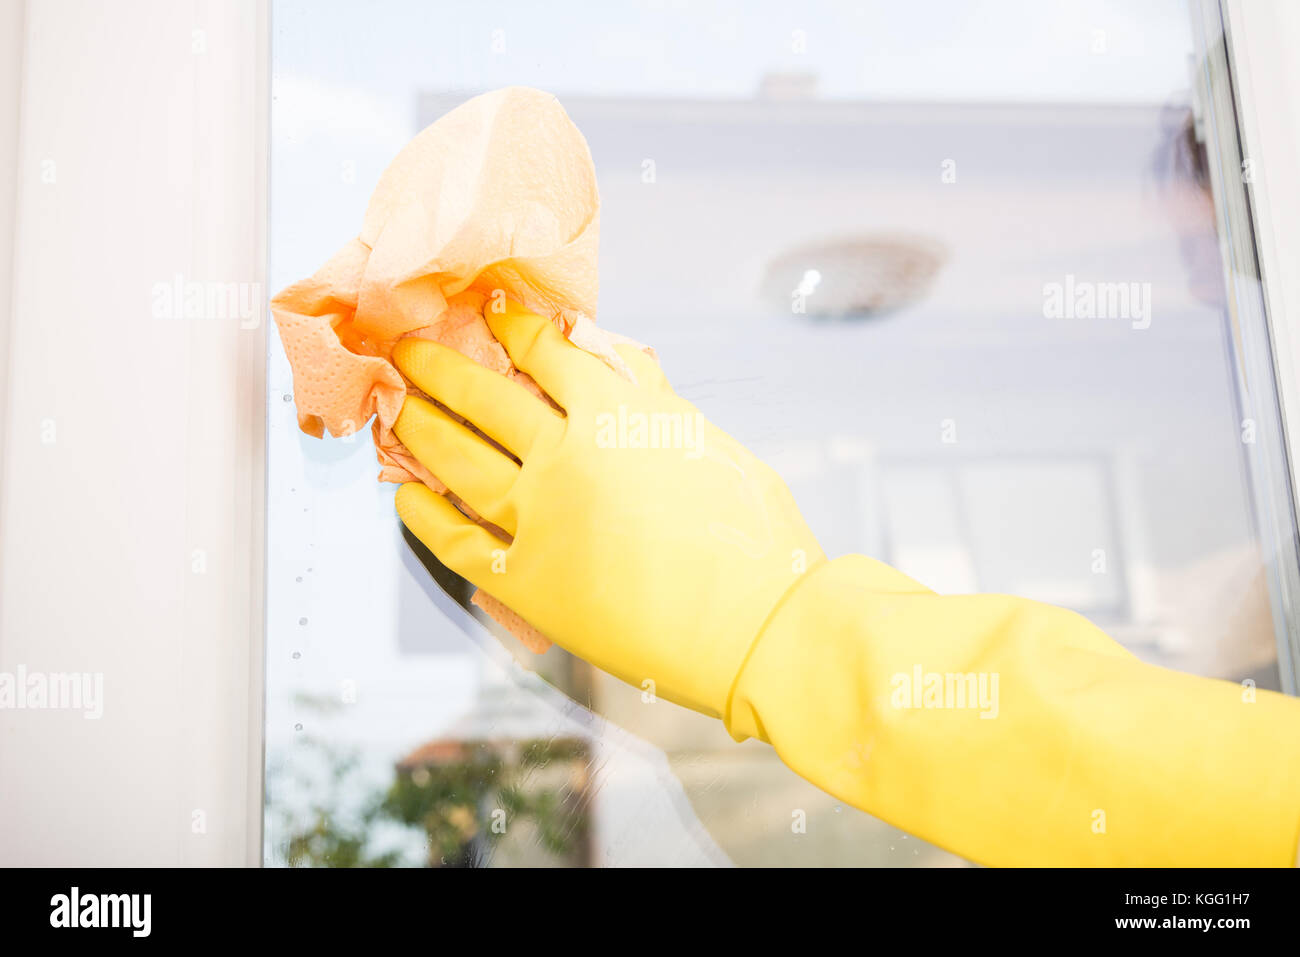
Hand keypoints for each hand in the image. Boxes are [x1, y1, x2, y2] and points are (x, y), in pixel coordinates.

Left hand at [392, 302, 824, 718]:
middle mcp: (564, 458)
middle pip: (484, 399)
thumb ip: (653, 398)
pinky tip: (406, 497)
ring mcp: (538, 520)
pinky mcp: (526, 582)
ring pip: (459, 461)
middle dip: (439, 369)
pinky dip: (426, 518)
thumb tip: (611, 356)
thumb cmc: (752, 535)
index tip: (492, 314)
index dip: (514, 328)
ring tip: (398, 409)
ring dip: (421, 429)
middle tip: (407, 351)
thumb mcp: (710, 444)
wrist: (755, 627)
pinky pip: (459, 542)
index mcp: (615, 415)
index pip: (547, 354)